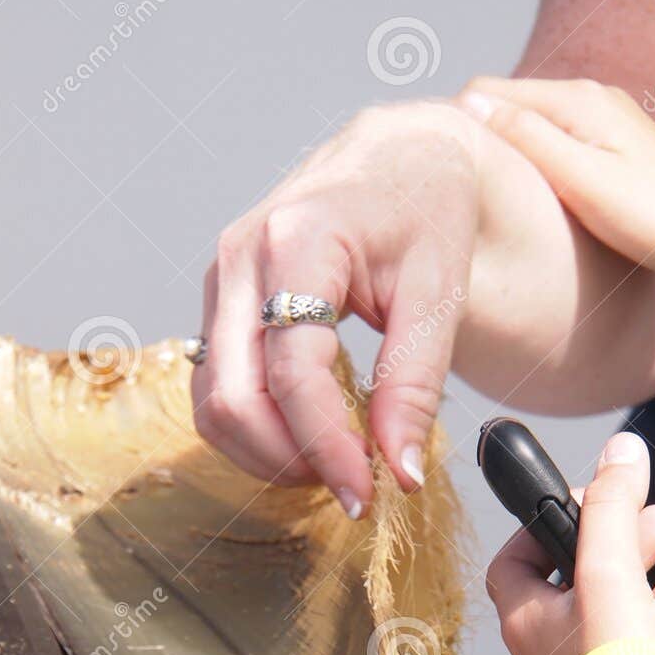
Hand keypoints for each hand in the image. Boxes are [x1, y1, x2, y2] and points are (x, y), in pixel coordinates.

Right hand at [193, 99, 654, 513]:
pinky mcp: (219, 307)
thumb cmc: (429, 212)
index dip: (326, 447)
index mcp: (296, 239)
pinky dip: (256, 433)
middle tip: (351, 486)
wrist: (405, 159)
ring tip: (333, 465)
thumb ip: (415, 384)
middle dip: (289, 460)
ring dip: (266, 455)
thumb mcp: (441, 293)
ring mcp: (220, 283)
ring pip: (213, 405)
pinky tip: (309, 439)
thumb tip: (398, 475)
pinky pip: (216, 393)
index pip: (293, 373)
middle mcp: (240, 258)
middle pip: (234, 399)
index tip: (366, 496)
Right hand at [459, 77, 654, 275]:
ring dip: (500, 154)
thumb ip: (527, 138)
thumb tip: (469, 105)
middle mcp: (587, 97)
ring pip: (527, 125)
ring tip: (480, 197)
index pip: (485, 92)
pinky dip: (528, 162)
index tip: (436, 175)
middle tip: (450, 193)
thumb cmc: (652, 215)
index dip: (454, 128)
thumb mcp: (581, 179)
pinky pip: (551, 140)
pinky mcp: (610, 143)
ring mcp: (600, 118)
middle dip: (473, 140)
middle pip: (504, 106)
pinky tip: (524, 196)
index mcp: (574, 100)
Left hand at [486, 430, 654, 654]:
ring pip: (616, 633)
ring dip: (654, 599)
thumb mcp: (611, 575)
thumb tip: (619, 455)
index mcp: (528, 627)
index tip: (594, 505)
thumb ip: (612, 511)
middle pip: (577, 590)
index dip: (547, 525)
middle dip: (623, 552)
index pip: (513, 562)